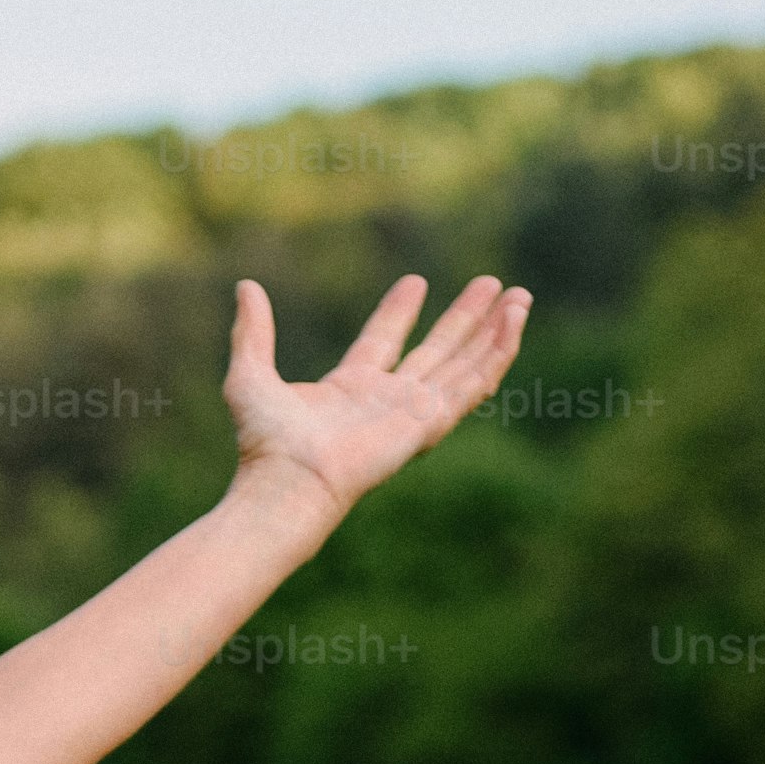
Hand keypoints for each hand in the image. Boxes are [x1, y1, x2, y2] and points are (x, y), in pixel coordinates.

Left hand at [221, 272, 531, 527]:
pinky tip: (512, 322)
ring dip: (494, 331)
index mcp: (350, 389)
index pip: (384, 342)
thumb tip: (246, 287)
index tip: (416, 282)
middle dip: (464, 318)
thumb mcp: (250, 373)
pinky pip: (474, 383)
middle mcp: (387, 402)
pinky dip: (497, 352)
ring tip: (518, 297)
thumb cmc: (266, 442)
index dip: (399, 312)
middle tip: (491, 284)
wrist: (288, 481)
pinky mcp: (430, 423)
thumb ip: (253, 332)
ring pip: (465, 364)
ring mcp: (413, 413)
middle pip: (436, 350)